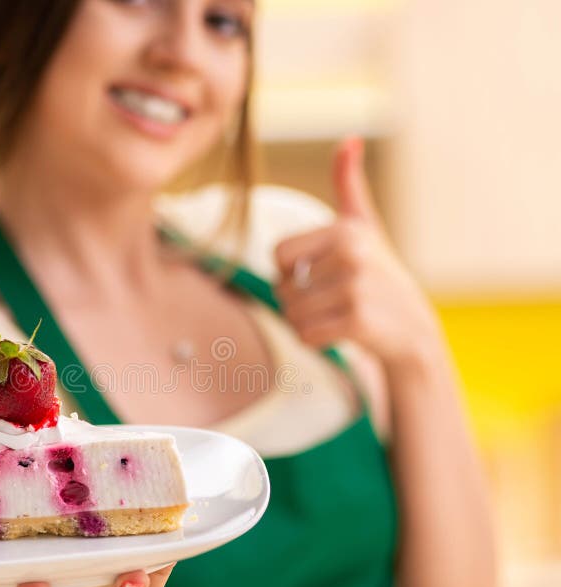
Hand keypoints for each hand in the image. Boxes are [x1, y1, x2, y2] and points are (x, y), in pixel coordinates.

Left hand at [273, 138, 439, 370]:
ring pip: (292, 314)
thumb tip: (348, 139)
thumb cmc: (380, 277)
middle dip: (298, 302)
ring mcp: (356, 288)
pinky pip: (306, 335)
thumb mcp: (366, 227)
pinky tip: (342, 334)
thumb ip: (350, 186)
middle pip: (282, 288)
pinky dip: (315, 341)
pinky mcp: (358, 321)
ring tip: (338, 317)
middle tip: (333, 302)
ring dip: (306, 323)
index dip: (290, 273)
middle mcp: (352, 254)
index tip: (319, 276)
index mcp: (346, 230)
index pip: (278, 256)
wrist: (414, 330)